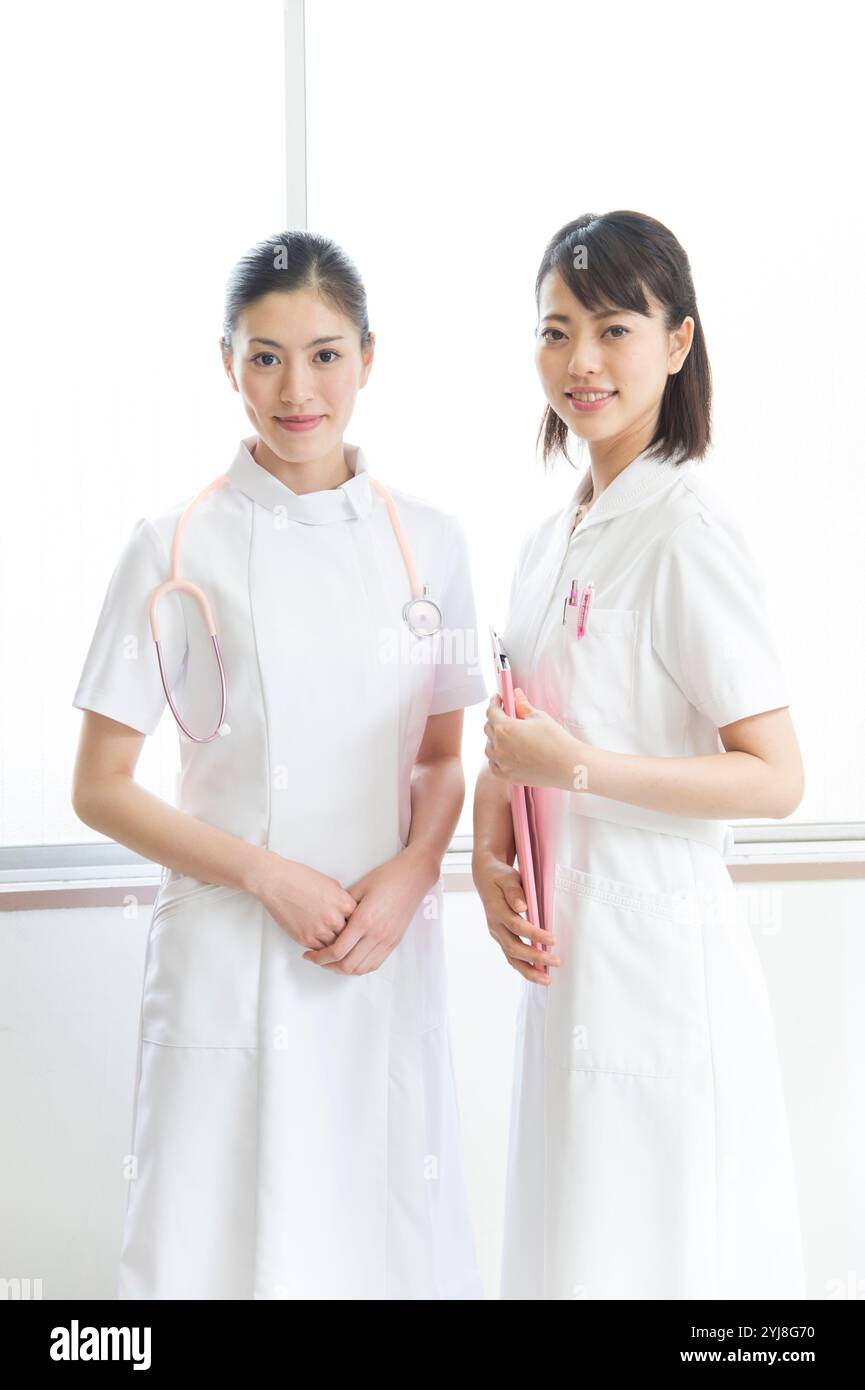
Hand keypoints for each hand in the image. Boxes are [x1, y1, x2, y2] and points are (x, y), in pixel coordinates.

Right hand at [251, 853, 356, 949]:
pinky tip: (322, 944)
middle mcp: (334, 919)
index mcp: (343, 903)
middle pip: (349, 936)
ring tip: (335, 944)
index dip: (358, 924)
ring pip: (335, 947)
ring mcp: (319, 930)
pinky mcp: (305, 938)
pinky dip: (321, 948)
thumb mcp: (331, 883)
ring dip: (334, 945)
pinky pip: (319, 950)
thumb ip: (342, 899)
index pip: (360, 921)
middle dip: (347, 936)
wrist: (277, 882)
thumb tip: (348, 911)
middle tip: (348, 939)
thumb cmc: (301, 878)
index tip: (356, 926)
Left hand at [301, 847, 434, 974]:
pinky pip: (375, 964)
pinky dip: (360, 967)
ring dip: (344, 969)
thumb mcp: (358, 888)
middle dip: (328, 966)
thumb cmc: (386, 877)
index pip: (337, 951)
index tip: (309, 955)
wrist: (413, 876)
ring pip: (361, 969)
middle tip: (317, 960)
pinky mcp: (394, 942)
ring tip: (332, 961)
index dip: (319, 958)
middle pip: (347, 965)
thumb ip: (342, 908)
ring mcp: (387, 940)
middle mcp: (377, 934)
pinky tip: (351, 959)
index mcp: (364, 920)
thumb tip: (326, 923)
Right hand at [472, 851, 558, 984]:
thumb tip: (522, 906)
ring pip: (511, 957)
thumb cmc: (501, 877)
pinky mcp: (501, 938)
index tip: (553, 939)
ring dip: (529, 971)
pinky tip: (539, 974)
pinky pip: (511, 957)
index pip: (516, 926)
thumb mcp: (508, 877)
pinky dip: (525, 968)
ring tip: (547, 980)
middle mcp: (494, 925)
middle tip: (556, 961)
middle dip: (535, 957)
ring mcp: (497, 934)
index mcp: (496, 909)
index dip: (534, 934)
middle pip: (513, 947)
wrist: (486, 878)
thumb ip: (514, 891)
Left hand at [484, 689, 580, 788]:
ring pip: (489, 747)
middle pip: (488, 728)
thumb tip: (516, 695)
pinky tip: (506, 752)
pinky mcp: (506, 776)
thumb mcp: (539, 717)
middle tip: (506, 715)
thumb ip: (523, 706)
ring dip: (494, 739)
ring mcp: (501, 763)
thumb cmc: (556, 741)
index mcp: (505, 729)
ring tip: (507, 735)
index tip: (498, 699)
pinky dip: (496, 756)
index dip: (494, 703)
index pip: (491, 712)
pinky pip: (493, 764)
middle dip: (495, 719)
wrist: (567, 766)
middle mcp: (499, 746)